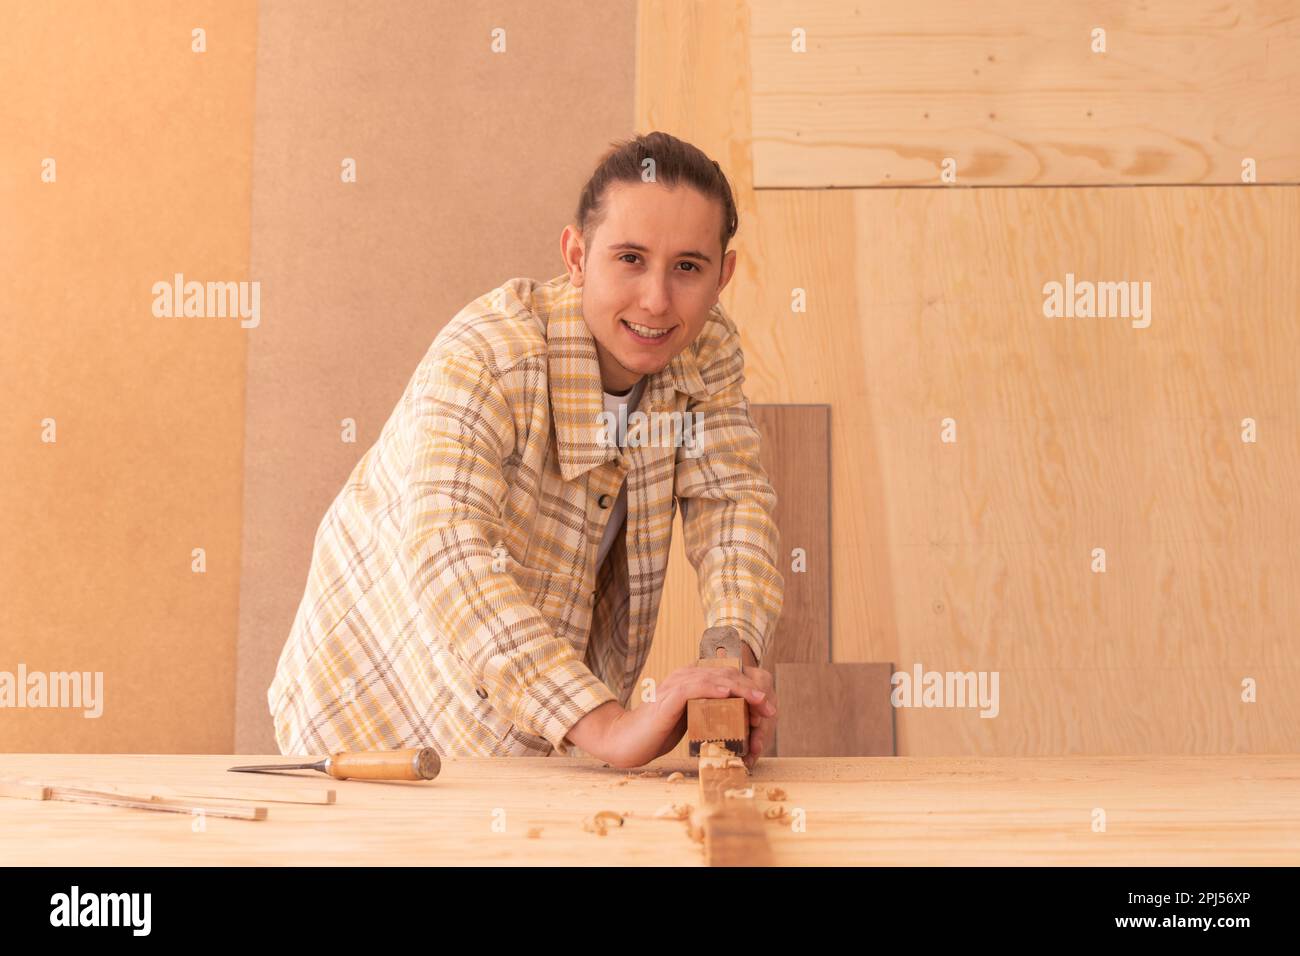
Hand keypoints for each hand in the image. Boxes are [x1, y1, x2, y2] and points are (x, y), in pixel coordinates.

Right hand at [573, 664, 775, 768]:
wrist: (627, 741)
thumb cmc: (658, 732)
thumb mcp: (691, 718)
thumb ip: (709, 711)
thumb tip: (738, 717)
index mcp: (692, 678)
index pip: (729, 675)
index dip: (751, 688)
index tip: (767, 709)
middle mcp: (685, 675)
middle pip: (727, 674)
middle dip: (752, 690)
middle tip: (770, 707)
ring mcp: (676, 684)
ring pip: (715, 678)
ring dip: (740, 690)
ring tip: (759, 701)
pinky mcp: (668, 697)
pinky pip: (694, 687)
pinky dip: (713, 689)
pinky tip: (728, 694)